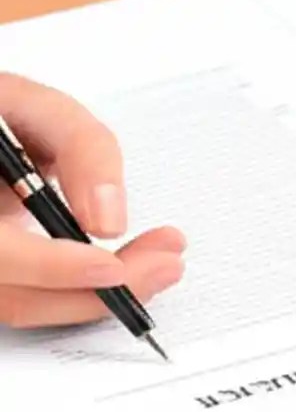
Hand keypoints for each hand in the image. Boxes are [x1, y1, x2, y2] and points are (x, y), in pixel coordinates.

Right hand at [0, 73, 184, 328]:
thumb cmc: (2, 112)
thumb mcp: (39, 106)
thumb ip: (83, 150)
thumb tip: (108, 221)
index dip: (52, 266)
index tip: (110, 265)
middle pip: (14, 296)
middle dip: (94, 291)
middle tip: (163, 266)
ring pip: (23, 305)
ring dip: (97, 295)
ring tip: (158, 264)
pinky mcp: (0, 270)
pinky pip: (32, 295)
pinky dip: (82, 289)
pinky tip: (126, 267)